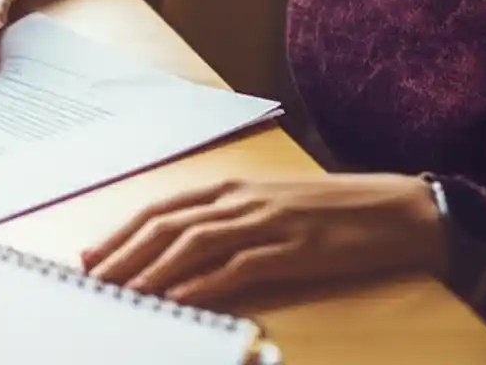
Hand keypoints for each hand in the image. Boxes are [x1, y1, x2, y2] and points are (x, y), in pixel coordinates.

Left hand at [80, 175, 447, 307]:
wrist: (396, 209)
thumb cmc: (330, 211)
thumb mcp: (269, 205)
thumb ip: (226, 220)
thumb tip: (181, 249)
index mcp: (230, 187)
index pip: (160, 208)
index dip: (120, 232)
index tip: (89, 255)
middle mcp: (239, 200)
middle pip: (165, 224)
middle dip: (123, 253)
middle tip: (91, 280)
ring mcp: (265, 222)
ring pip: (192, 243)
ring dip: (151, 270)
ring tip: (122, 293)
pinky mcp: (291, 249)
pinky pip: (237, 266)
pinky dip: (203, 282)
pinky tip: (179, 297)